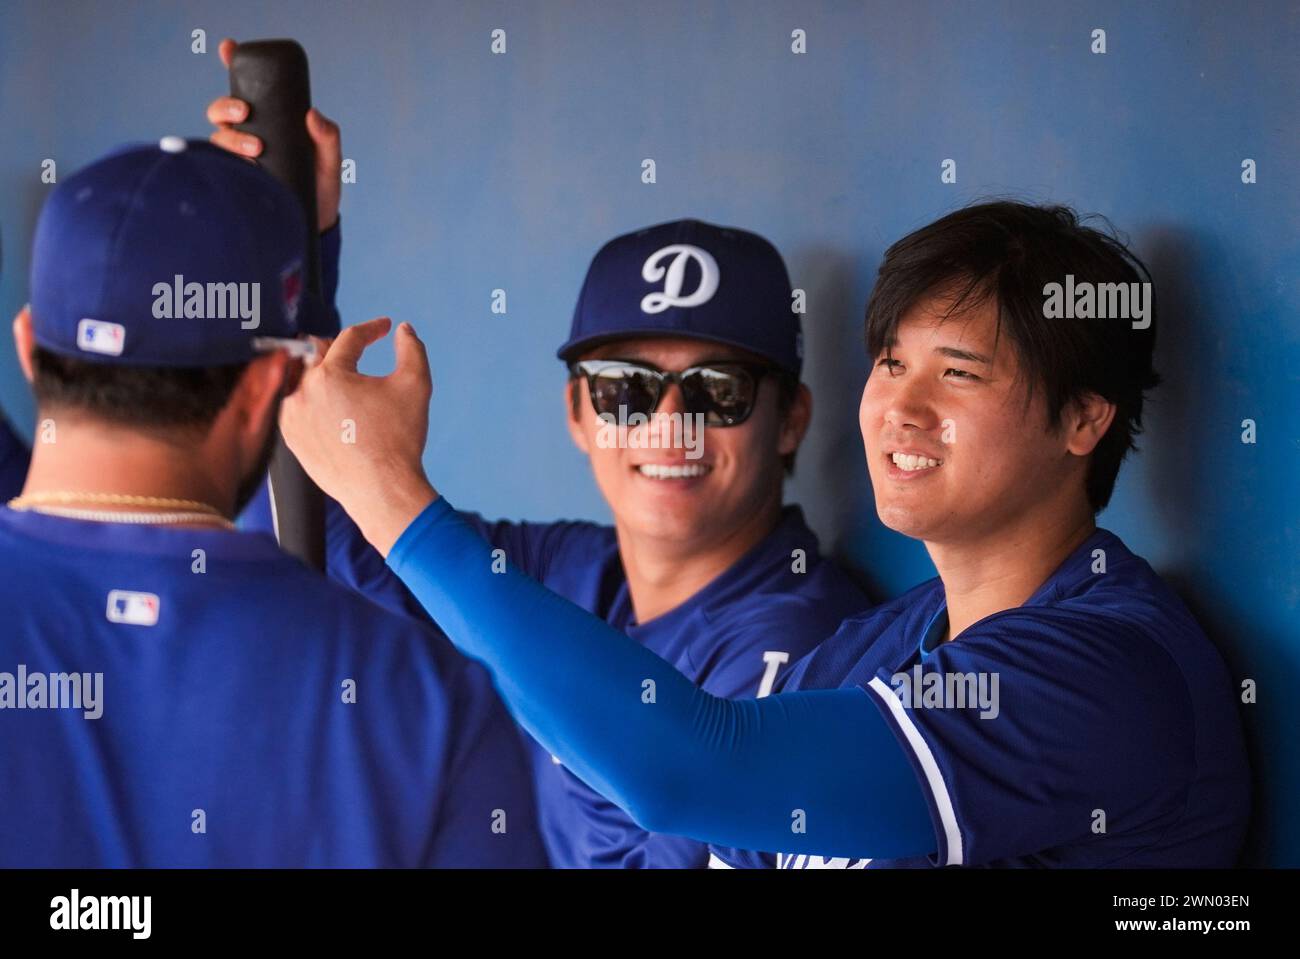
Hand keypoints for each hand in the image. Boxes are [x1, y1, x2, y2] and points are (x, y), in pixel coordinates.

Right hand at [206, 38, 341, 232]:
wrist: (316, 223)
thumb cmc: (321, 187)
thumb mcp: (330, 160)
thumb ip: (328, 137)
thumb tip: (312, 113)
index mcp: (270, 121)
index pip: (246, 88)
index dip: (234, 64)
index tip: (229, 48)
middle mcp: (250, 134)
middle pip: (222, 110)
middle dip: (226, 105)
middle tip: (245, 113)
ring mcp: (240, 157)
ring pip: (219, 136)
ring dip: (231, 137)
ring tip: (256, 148)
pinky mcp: (237, 179)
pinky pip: (219, 165)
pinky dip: (226, 161)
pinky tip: (241, 165)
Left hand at [280, 317, 437, 555]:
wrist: (381, 490)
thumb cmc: (398, 440)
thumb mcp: (416, 386)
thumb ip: (412, 349)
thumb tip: (404, 330)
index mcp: (331, 374)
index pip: (349, 339)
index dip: (371, 329)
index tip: (384, 328)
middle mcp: (303, 392)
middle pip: (320, 355)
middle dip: (341, 348)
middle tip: (360, 350)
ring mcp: (293, 417)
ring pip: (305, 382)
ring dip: (324, 375)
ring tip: (345, 381)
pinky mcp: (291, 439)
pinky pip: (298, 410)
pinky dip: (313, 402)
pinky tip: (332, 409)